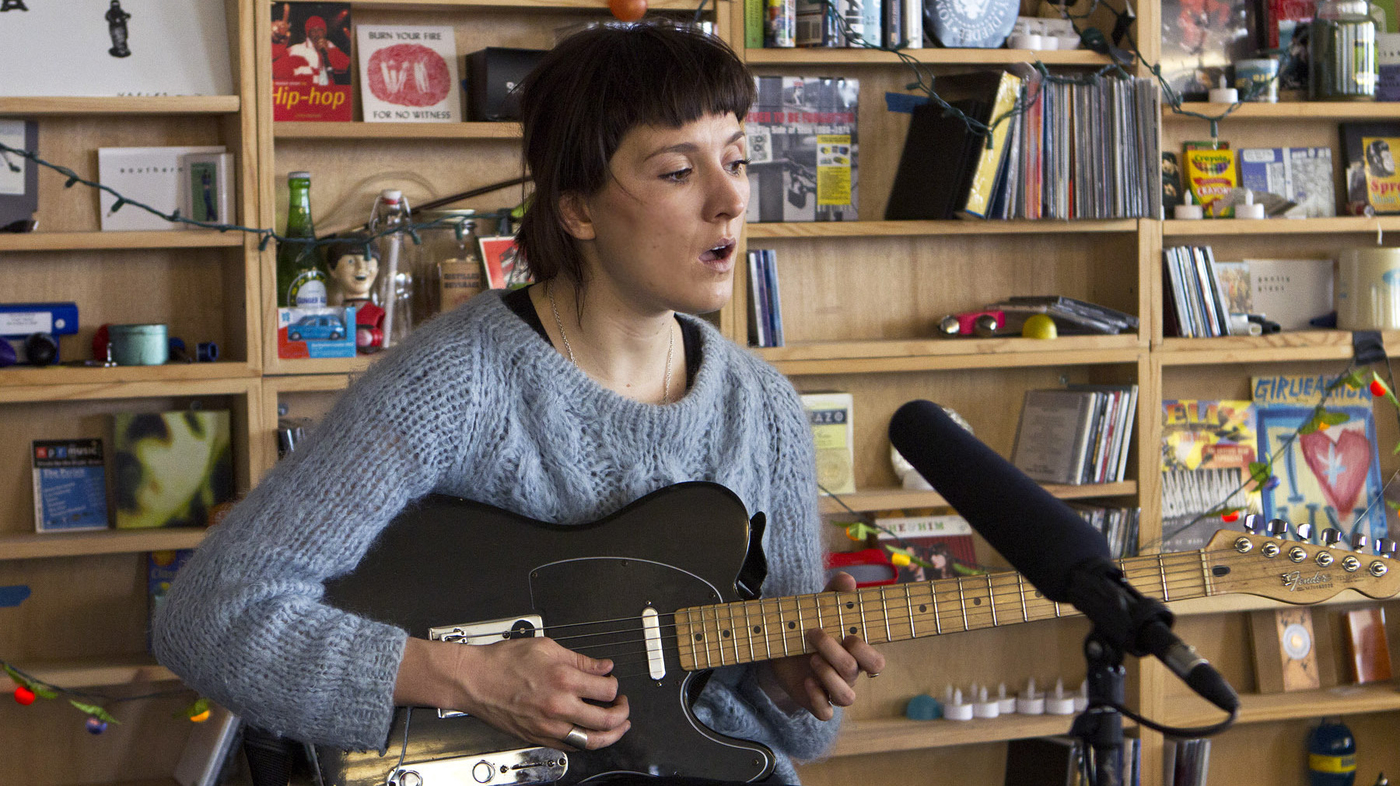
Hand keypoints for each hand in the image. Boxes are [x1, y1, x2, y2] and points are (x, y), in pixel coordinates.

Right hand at [397, 636, 630, 749]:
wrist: (473, 680)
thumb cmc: (502, 661)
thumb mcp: (546, 647)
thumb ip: (580, 659)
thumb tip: (603, 666)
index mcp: (564, 679)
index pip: (607, 689)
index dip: (615, 685)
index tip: (613, 682)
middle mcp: (559, 706)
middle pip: (606, 720)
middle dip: (622, 713)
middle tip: (623, 706)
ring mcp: (548, 725)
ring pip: (591, 741)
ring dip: (610, 735)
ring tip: (617, 727)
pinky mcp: (538, 737)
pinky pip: (570, 747)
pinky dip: (585, 742)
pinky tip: (590, 734)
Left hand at [763, 572, 884, 720]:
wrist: (779, 648)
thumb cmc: (810, 627)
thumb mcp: (820, 608)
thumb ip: (835, 593)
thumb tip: (848, 579)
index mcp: (855, 654)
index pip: (877, 662)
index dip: (866, 652)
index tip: (848, 635)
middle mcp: (849, 674)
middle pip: (857, 673)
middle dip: (838, 655)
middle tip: (817, 637)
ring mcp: (832, 690)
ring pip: (846, 697)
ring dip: (828, 676)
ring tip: (812, 659)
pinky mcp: (815, 701)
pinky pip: (825, 712)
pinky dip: (817, 699)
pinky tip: (806, 681)